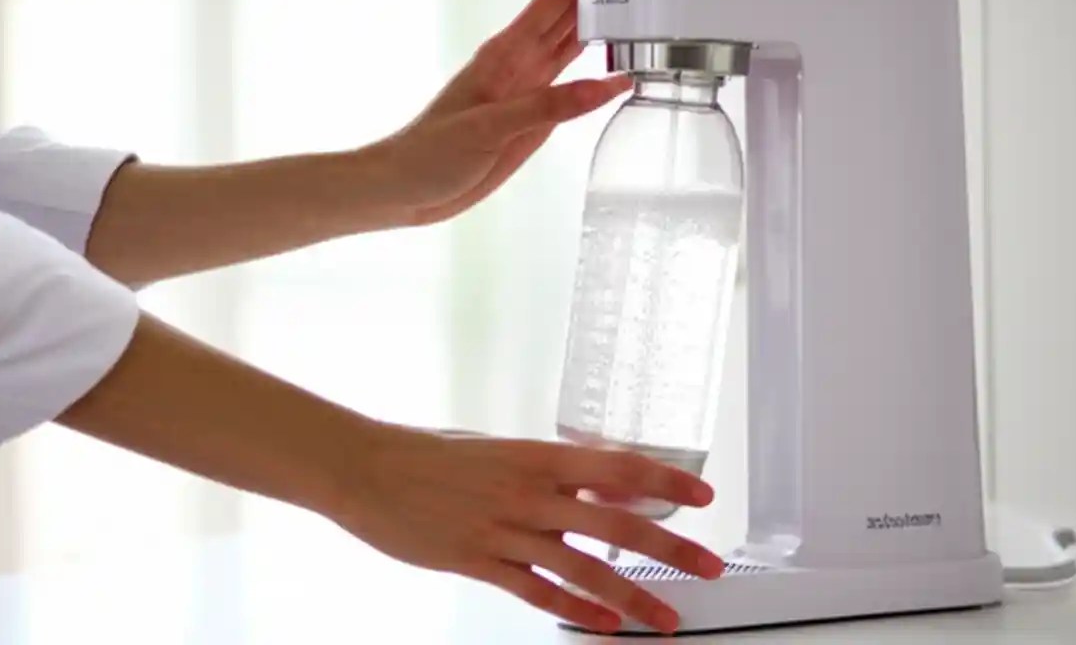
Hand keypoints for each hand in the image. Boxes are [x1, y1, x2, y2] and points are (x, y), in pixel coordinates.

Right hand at [336, 424, 724, 633]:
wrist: (367, 470)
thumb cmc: (430, 454)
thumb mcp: (497, 449)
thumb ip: (549, 469)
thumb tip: (602, 481)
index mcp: (535, 456)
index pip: (616, 466)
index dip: (664, 482)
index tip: (702, 497)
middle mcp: (528, 494)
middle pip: (614, 523)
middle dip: (669, 547)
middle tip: (709, 566)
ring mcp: (504, 531)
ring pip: (583, 569)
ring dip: (632, 596)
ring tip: (667, 617)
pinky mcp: (477, 562)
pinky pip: (537, 592)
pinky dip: (576, 611)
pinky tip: (605, 627)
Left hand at [372, 0, 628, 224]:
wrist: (407, 190)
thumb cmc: (430, 152)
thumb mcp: (488, 128)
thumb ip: (547, 106)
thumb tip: (604, 85)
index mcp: (504, 55)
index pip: (551, 1)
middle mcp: (519, 66)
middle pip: (567, 17)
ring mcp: (527, 91)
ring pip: (572, 48)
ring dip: (600, 26)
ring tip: (635, 4)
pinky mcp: (533, 120)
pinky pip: (573, 92)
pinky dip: (597, 79)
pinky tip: (617, 72)